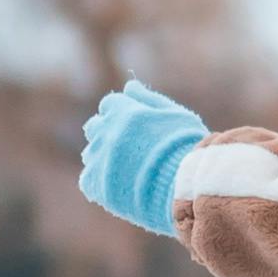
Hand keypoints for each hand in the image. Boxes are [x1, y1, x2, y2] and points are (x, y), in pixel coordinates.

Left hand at [79, 80, 207, 235]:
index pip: (110, 104)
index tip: (132, 124)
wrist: (186, 189)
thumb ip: (150, 100)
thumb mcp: (177, 117)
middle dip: (108, 132)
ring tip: (126, 168)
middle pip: (95, 127)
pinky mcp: (98, 186)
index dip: (121, 112)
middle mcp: (108, 133)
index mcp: (125, 112)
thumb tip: (130, 86)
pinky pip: (88, 180)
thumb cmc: (189, 150)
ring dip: (103, 156)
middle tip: (129, 147)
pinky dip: (99, 180)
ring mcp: (100, 159)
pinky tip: (118, 183)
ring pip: (91, 152)